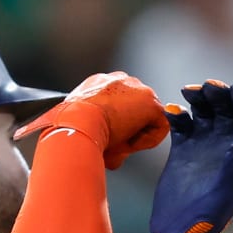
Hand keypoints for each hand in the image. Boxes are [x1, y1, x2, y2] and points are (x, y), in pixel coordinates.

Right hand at [15, 71, 168, 168]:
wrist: (76, 124)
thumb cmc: (72, 129)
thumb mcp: (82, 126)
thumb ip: (96, 131)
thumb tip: (108, 152)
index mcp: (98, 83)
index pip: (117, 104)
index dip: (115, 125)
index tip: (106, 138)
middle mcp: (118, 80)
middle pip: (134, 109)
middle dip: (127, 129)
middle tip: (113, 144)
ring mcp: (136, 89)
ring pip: (146, 117)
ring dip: (135, 134)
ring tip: (118, 144)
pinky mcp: (150, 103)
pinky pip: (159, 126)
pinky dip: (147, 140)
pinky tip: (129, 145)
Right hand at [144, 79, 232, 232]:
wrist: (179, 231)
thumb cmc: (207, 215)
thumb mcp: (225, 191)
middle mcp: (223, 146)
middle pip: (226, 111)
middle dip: (219, 95)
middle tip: (207, 86)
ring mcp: (202, 146)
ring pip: (205, 113)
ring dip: (199, 100)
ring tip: (188, 92)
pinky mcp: (182, 150)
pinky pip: (182, 125)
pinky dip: (177, 115)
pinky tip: (171, 110)